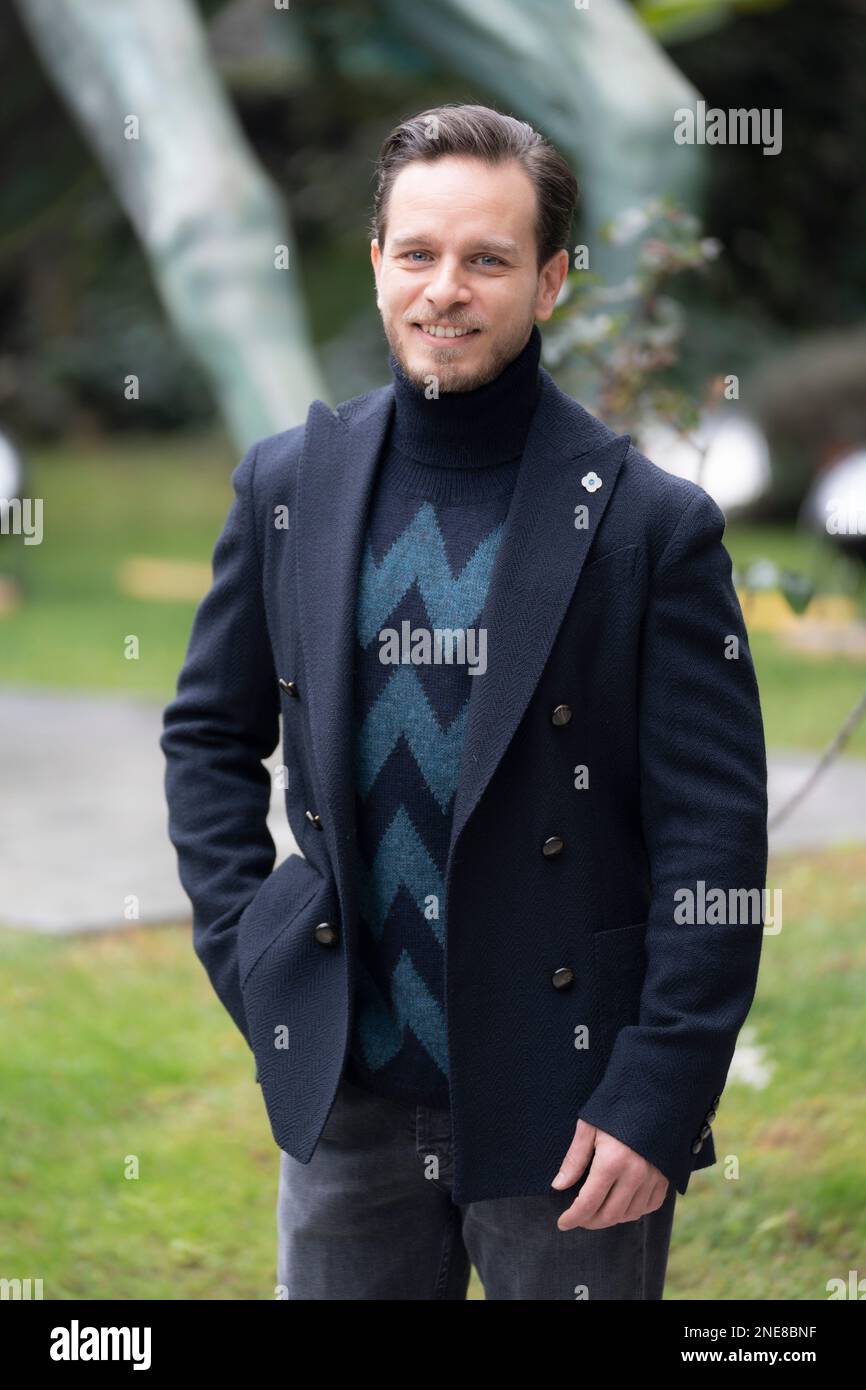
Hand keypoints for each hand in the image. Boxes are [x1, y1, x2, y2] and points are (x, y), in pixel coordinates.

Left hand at [551, 1119, 668, 1229]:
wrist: (653, 1093)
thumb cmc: (616, 1108)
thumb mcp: (588, 1127)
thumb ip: (574, 1159)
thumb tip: (558, 1186)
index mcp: (612, 1162)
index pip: (588, 1203)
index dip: (573, 1217)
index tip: (562, 1223)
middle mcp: (635, 1174)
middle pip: (609, 1214)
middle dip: (590, 1221)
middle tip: (578, 1218)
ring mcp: (653, 1177)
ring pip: (630, 1214)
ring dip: (611, 1218)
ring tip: (597, 1210)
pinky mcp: (666, 1176)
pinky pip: (650, 1205)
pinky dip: (634, 1211)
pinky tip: (622, 1204)